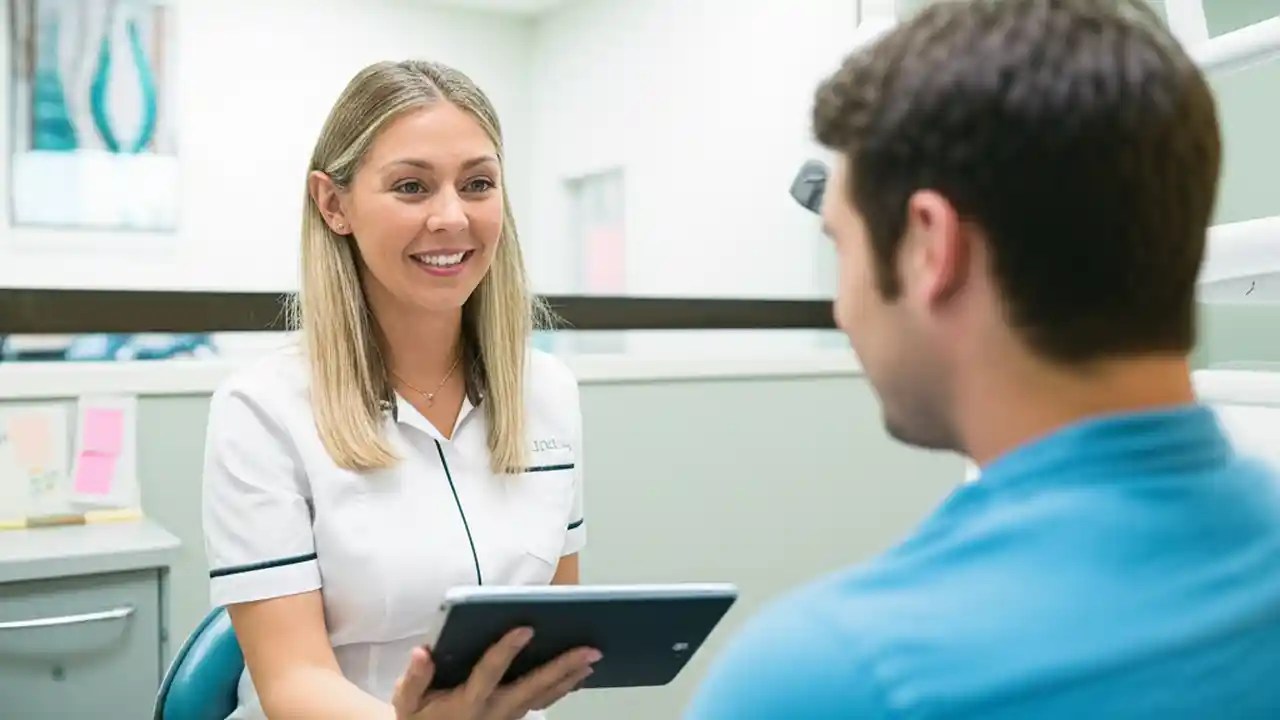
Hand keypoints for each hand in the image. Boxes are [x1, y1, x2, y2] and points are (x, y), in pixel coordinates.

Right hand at [392, 627, 599, 719]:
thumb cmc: (418, 718)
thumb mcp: (406, 703)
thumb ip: (414, 679)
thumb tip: (422, 652)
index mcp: (467, 700)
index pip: (489, 671)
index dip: (506, 649)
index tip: (525, 627)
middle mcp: (493, 711)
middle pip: (532, 687)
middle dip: (561, 667)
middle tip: (589, 649)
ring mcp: (508, 717)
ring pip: (544, 697)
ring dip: (570, 678)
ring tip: (594, 657)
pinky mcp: (515, 719)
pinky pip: (544, 704)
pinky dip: (564, 689)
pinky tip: (582, 674)